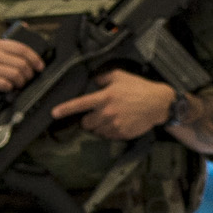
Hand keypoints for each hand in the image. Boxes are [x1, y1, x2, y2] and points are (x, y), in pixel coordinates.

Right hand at [0, 37, 44, 102]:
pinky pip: (3, 84)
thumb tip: (26, 26)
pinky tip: (6, 87)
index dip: (34, 58)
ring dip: (20, 82)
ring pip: (14, 74)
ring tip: (18, 85)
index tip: (40, 67)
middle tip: (27, 79)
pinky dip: (8, 87)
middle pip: (21, 64)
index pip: (21, 48)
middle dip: (28, 74)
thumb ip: (6, 42)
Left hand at [56, 69, 175, 139]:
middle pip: (86, 123)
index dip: (65, 109)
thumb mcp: (121, 76)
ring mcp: (114, 125)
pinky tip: (120, 123)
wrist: (159, 103)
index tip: (54, 114)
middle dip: (89, 120)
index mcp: (104, 97)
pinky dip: (110, 131)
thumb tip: (95, 80)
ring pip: (97, 131)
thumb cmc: (139, 87)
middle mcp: (107, 112)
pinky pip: (109, 136)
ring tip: (111, 118)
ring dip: (99, 126)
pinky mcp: (122, 133)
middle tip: (97, 114)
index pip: (80, 104)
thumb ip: (104, 78)